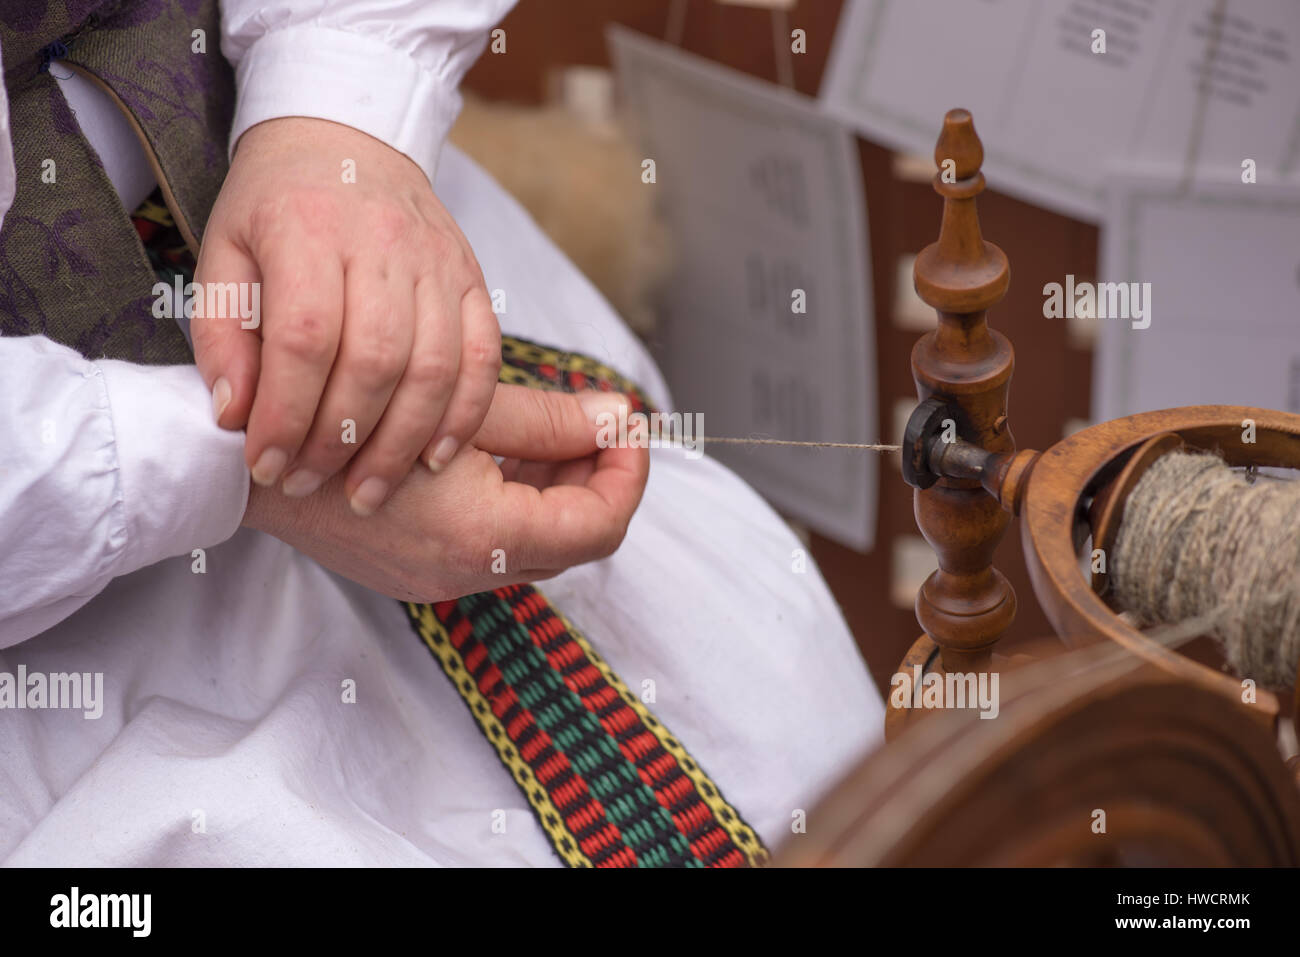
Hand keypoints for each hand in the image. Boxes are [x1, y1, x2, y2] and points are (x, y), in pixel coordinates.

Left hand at [194, 116, 499, 515]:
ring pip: (434, 369)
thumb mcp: (222, 254)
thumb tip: (235, 418)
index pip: (305, 336)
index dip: (286, 412)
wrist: (347, 139)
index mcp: (308, 227)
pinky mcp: (473, 279)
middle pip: (376, 360)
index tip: (265, 463)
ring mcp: (438, 262)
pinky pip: (483, 358)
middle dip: (341, 440)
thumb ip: (221, 336)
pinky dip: (465, 416)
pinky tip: (436, 458)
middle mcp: (382, 242)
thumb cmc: (275, 206)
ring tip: (368, 492)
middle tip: (310, 484)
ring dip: (402, 444)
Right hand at [242, 385, 648, 601]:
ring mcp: (440, 579)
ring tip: (557, 429)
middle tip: (599, 423)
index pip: (601, 526)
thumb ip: (552, 419)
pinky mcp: (420, 569)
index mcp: (483, 538)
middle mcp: (465, 575)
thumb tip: (619, 417)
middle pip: (575, 540)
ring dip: (559, 490)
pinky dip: (518, 502)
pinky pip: (495, 543)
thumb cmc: (349, 417)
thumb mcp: (466, 408)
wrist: (245, 461)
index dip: (629, 474)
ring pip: (537, 544)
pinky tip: (510, 451)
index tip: (630, 426)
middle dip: (599, 479)